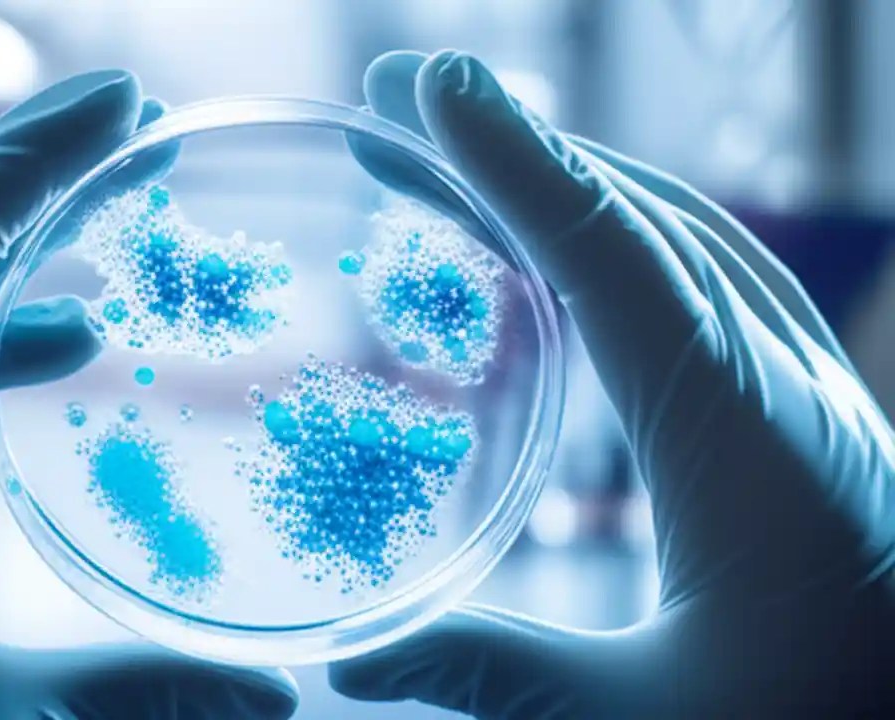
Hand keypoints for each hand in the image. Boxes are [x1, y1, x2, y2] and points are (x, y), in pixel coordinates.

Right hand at [330, 50, 894, 717]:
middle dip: (518, 143)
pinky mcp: (808, 409)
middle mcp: (789, 386)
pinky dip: (623, 231)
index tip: (429, 87)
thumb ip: (493, 674)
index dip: (517, 165)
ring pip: (683, 236)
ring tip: (462, 152)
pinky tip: (572, 245)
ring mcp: (809, 388)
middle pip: (642, 218)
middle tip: (398, 97)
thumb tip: (352, 663)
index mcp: (748, 443)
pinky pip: (710, 279)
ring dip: (569, 177)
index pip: (613, 260)